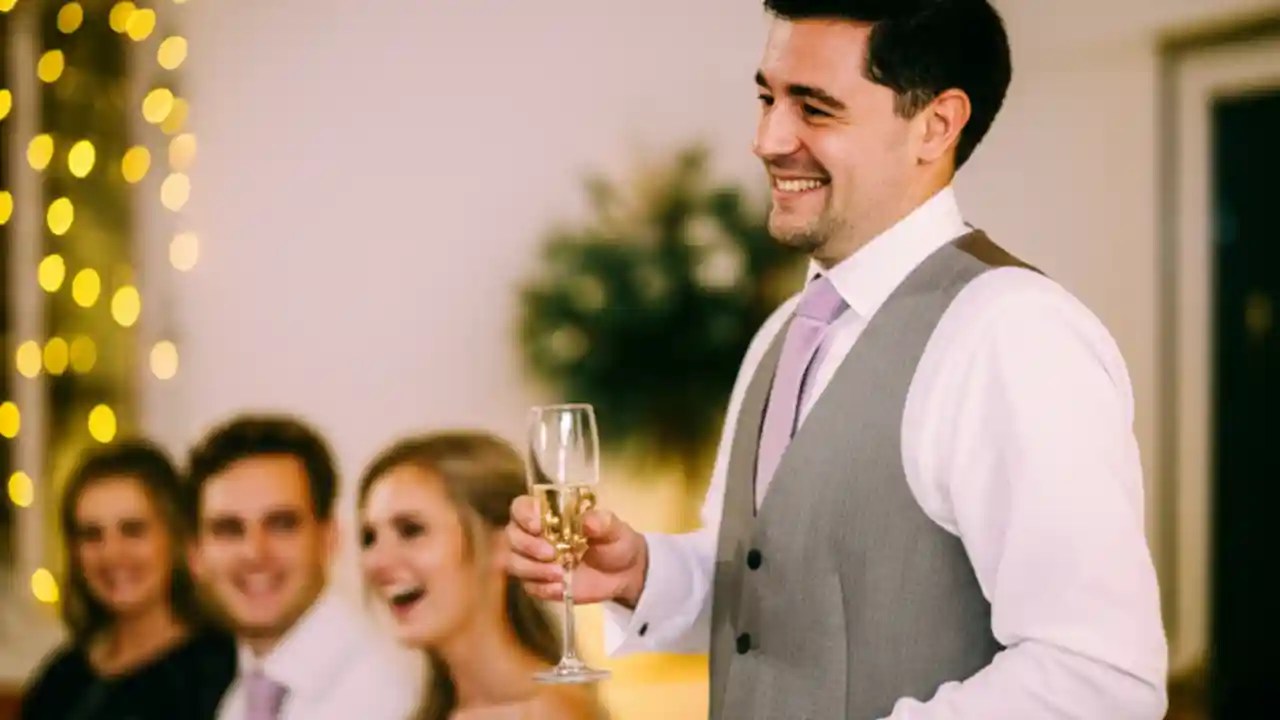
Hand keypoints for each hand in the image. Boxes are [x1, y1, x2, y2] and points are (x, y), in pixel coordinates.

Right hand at [506, 495, 647, 607]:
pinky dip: (543, 588)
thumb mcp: (615, 529)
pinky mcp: (539, 583)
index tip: (538, 526)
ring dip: (533, 569)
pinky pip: (529, 586)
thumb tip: (587, 522)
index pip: (521, 507)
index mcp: (549, 514)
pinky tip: (561, 587)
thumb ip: (602, 522)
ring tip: (559, 574)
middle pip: (512, 536)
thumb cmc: (615, 542)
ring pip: (514, 562)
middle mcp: (535, 535)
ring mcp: (534, 560)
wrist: (623, 574)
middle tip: (551, 553)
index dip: (524, 514)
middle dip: (528, 546)